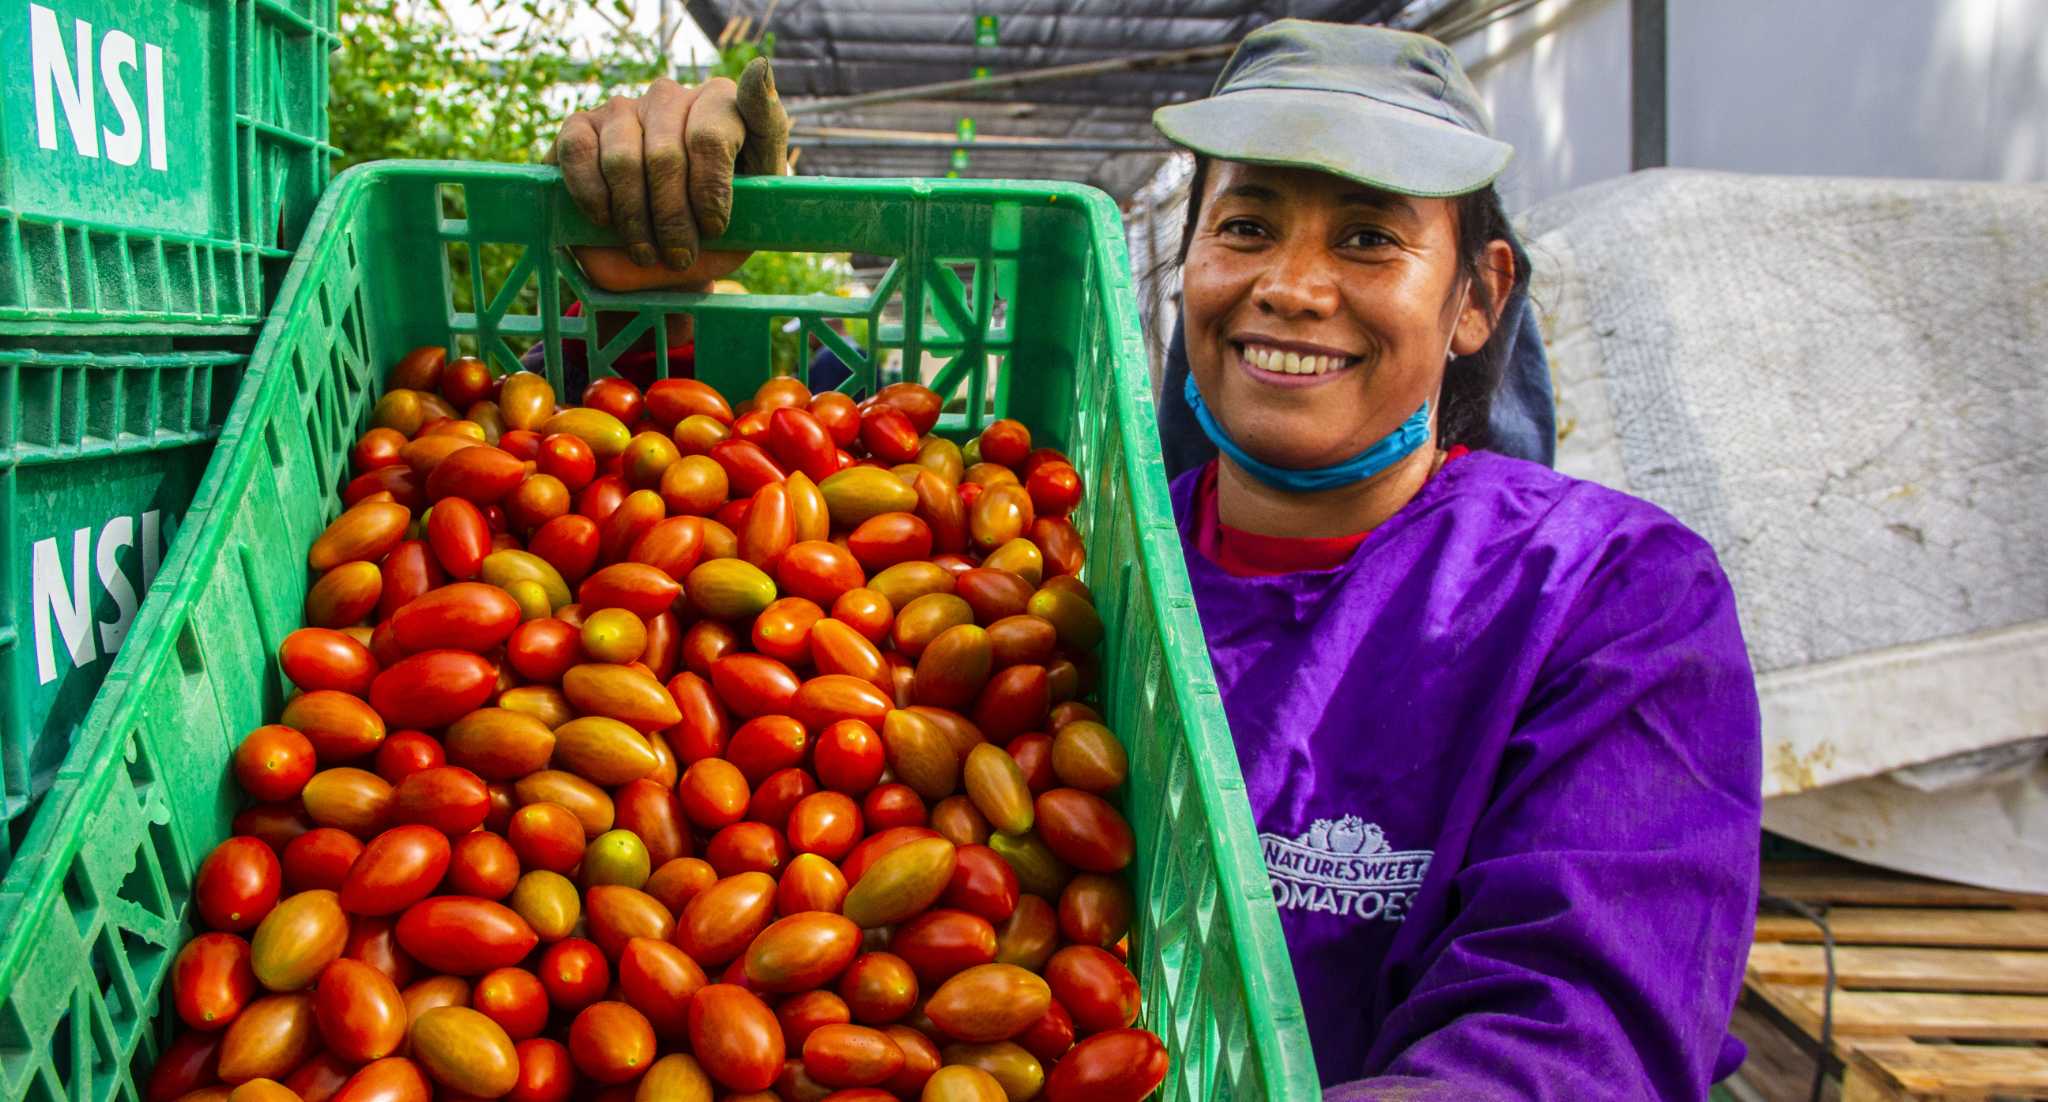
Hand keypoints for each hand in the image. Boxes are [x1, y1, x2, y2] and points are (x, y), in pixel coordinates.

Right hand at [549, 58, 787, 284]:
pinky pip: (581, 154)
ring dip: (634, 219)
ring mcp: (624, 107)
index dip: (712, 184)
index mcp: (724, 107)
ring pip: (624, 161)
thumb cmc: (714, 231)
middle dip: (673, 218)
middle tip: (679, 256)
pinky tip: (605, 220)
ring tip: (646, 251)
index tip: (715, 224)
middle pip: (669, 156)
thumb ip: (764, 163)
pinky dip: (593, 198)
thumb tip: (759, 74)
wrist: (658, 257)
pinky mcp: (580, 125)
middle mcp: (674, 97)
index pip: (720, 130)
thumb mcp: (754, 212)